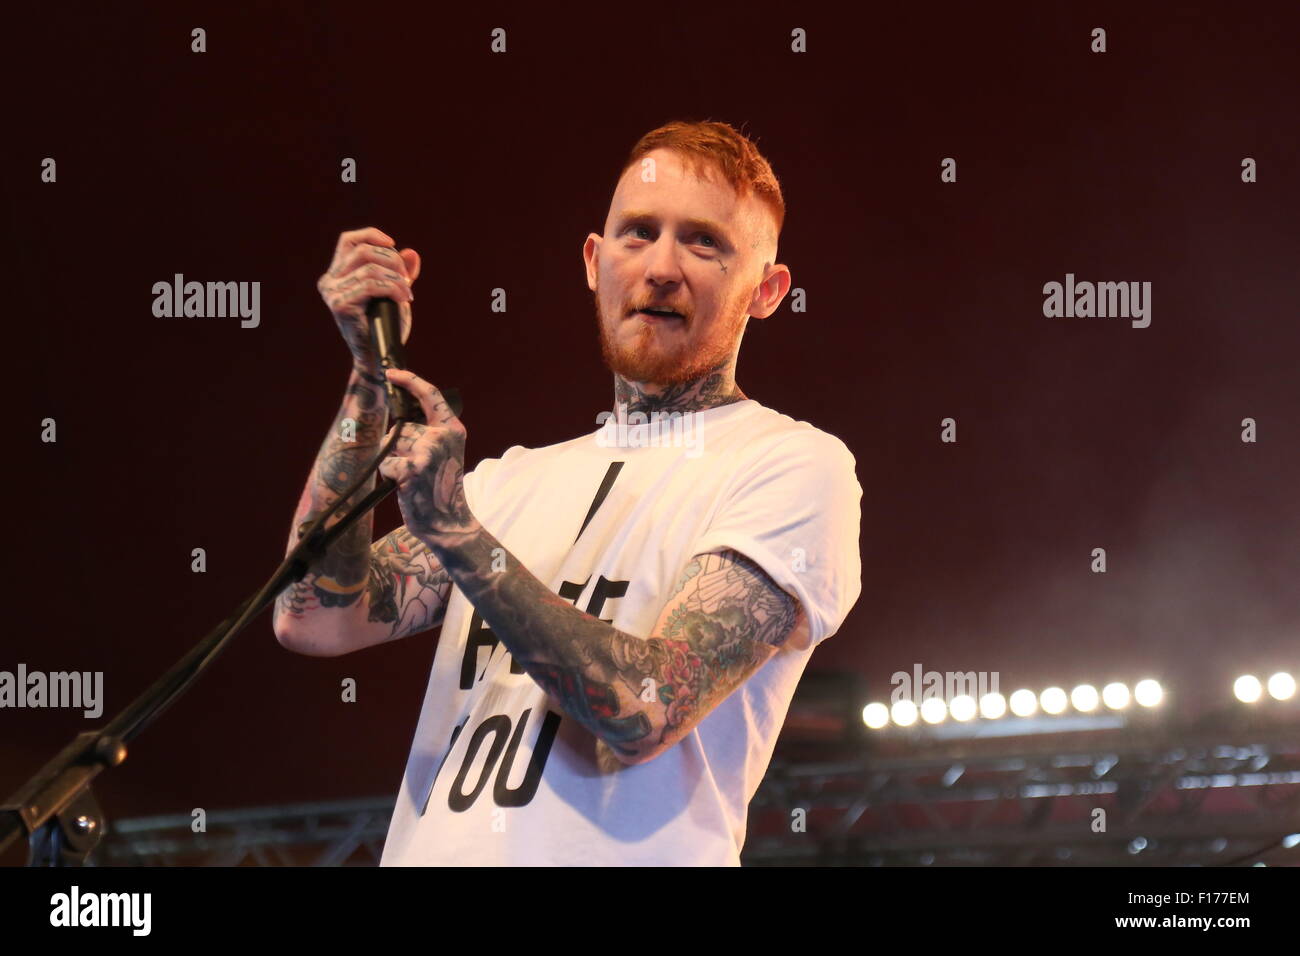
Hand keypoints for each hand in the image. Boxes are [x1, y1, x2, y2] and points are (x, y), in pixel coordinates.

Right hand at [317, 227, 419, 370]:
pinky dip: (393, 288)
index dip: (371, 235)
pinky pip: (371, 285)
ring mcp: (332, 293)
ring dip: (396, 278)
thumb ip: (401, 272)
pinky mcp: (340, 305)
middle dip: (392, 260)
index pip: (348, 241)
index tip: (393, 244)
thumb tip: (411, 253)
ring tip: (408, 293)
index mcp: (336, 274)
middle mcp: (329, 281)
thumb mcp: (395, 292)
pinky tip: (404, 299)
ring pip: (369, 268)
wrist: (379, 357)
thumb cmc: (385, 325)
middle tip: (407, 279)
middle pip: (363, 251)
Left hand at [377, 368, 480, 545]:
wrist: (448, 521)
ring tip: (410, 477)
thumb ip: (429, 434)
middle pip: (402, 427)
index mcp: (453, 430)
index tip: (391, 372)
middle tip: (414, 468)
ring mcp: (428, 451)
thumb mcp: (444, 453)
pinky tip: (404, 486)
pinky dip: (389, 475)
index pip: (430, 395)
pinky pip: (386, 463)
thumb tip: (399, 421)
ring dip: (393, 460)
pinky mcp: (413, 467)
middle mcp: (442, 436)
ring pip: (392, 443)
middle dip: (399, 445)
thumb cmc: (440, 488)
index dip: (409, 380)